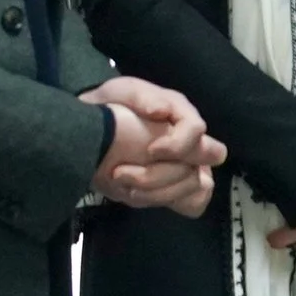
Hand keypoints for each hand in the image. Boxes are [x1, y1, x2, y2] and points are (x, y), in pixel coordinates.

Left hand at [82, 79, 224, 216]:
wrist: (98, 126)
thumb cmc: (116, 104)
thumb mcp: (124, 92)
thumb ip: (143, 97)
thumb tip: (161, 111)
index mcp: (182, 115)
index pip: (197, 130)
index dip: (178, 144)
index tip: (150, 150)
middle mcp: (190, 142)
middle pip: (197, 168)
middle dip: (161, 176)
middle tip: (123, 173)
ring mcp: (186, 166)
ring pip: (192, 190)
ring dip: (153, 193)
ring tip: (120, 183)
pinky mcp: (175, 186)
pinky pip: (191, 203)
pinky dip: (167, 201)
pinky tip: (137, 194)